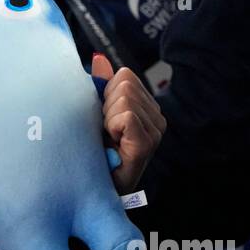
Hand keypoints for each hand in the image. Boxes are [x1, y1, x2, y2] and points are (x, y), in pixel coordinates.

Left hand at [92, 53, 164, 193]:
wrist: (92, 189)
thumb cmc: (94, 152)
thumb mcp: (95, 113)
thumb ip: (100, 86)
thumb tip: (99, 59)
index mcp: (146, 107)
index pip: (123, 76)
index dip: (105, 95)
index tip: (102, 119)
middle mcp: (156, 117)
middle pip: (124, 83)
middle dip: (104, 105)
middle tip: (103, 132)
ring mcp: (155, 131)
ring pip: (124, 97)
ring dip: (105, 117)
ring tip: (106, 139)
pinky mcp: (147, 143)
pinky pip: (126, 115)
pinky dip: (111, 127)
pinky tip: (111, 145)